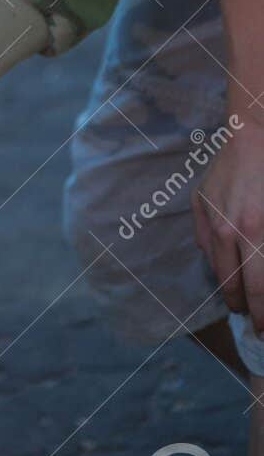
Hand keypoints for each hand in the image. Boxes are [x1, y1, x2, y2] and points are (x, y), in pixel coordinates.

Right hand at [192, 118, 263, 335]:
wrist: (252, 134)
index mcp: (255, 232)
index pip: (258, 290)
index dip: (262, 315)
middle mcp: (229, 230)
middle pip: (233, 285)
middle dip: (245, 309)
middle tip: (254, 322)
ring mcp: (210, 217)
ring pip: (216, 267)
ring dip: (228, 287)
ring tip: (238, 299)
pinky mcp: (199, 205)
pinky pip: (204, 243)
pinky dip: (216, 257)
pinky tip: (226, 263)